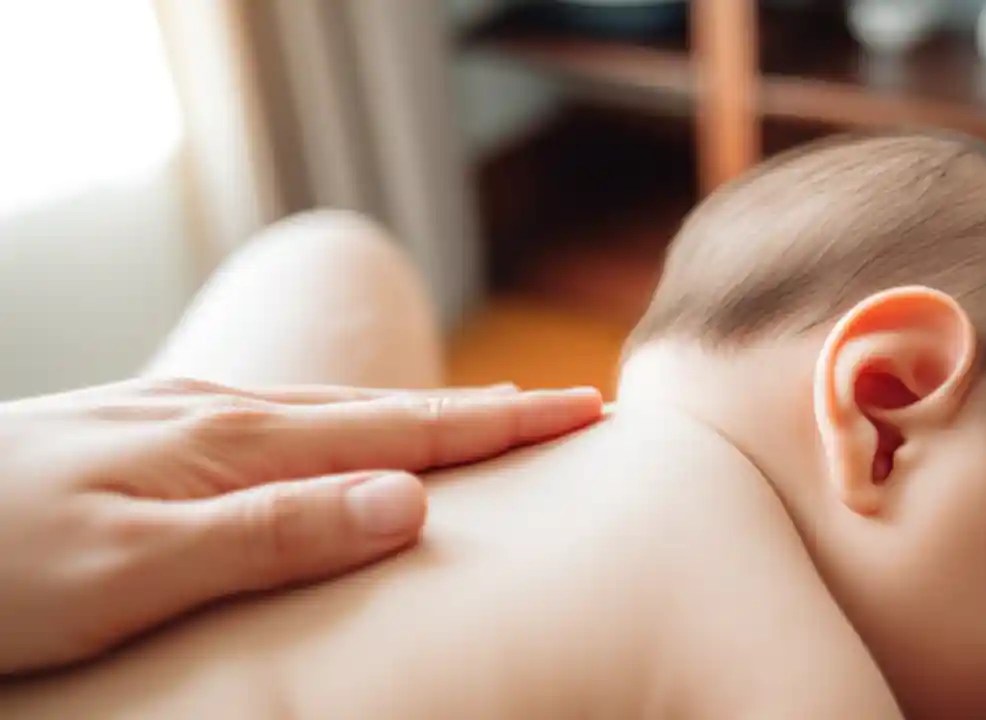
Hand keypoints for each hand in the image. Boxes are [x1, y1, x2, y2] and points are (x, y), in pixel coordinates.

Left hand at [0, 377, 601, 673]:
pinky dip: (348, 425)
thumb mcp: (131, 574)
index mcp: (237, 447)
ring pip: (335, 411)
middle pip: (385, 408)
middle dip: (483, 408)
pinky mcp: (150, 430)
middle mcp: (222, 416)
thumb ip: (272, 533)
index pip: (404, 431)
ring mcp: (183, 416)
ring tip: (481, 416)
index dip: (500, 423)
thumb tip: (412, 497)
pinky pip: (283, 421)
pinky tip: (343, 433)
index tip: (583, 408)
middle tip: (566, 404)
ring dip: (421, 413)